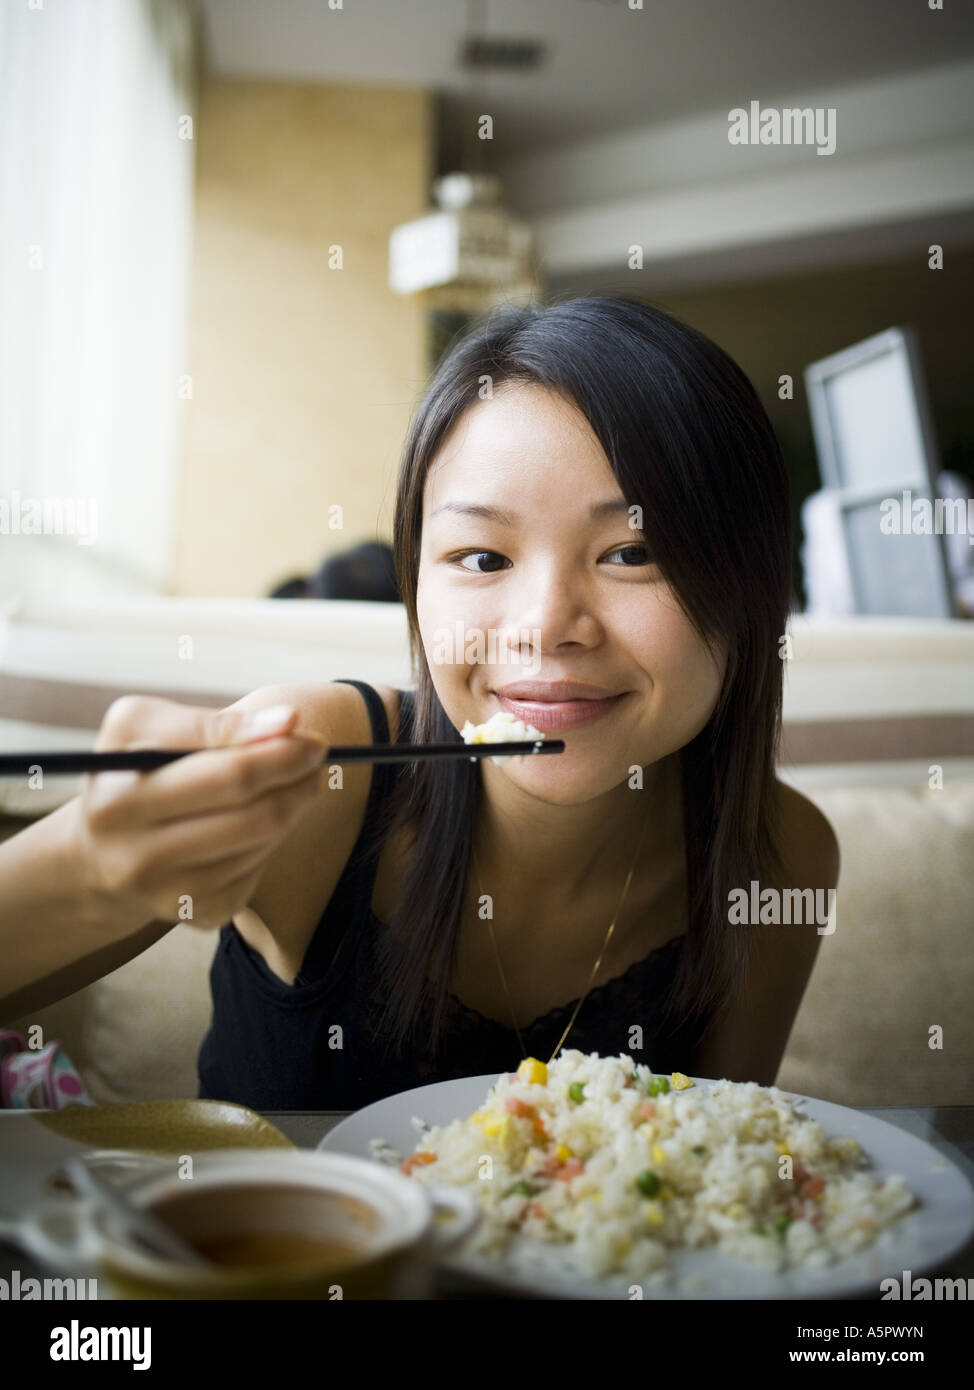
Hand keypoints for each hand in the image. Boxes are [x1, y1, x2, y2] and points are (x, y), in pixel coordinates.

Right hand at [77, 696, 324, 930]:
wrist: (101, 853)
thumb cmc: (133, 774)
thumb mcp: (144, 729)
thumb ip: (213, 723)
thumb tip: (288, 722)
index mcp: (117, 800)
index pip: (225, 774)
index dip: (279, 753)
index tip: (312, 737)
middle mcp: (134, 856)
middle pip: (254, 815)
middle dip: (297, 779)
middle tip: (317, 756)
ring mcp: (167, 894)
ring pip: (262, 842)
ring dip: (290, 806)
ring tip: (288, 782)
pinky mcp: (196, 915)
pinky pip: (257, 871)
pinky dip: (268, 840)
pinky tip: (254, 823)